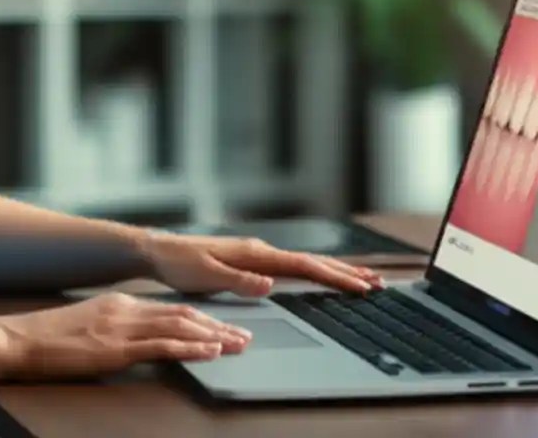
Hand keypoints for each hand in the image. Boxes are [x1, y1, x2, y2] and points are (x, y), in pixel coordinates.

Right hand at [0, 293, 251, 379]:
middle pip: (183, 315)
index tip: (223, 326)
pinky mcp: (116, 349)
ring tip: (237, 344)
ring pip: (180, 328)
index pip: (171, 309)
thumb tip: (134, 341)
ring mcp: (121, 328)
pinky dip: (191, 347)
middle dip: (217, 326)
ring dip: (214, 336)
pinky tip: (210, 351)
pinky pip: (162, 347)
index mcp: (120, 303)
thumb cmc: (47, 339)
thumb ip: (114, 328)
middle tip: (243, 335)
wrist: (19, 339)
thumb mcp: (87, 325)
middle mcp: (126, 310)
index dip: (202, 318)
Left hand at [138, 234, 382, 296]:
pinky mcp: (253, 261)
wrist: (160, 251)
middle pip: (313, 262)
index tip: (359, 286)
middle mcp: (262, 251)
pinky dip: (315, 272)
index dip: (334, 277)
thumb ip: (237, 281)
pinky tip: (321, 277)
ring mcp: (259, 255)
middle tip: (377, 284)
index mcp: (256, 254)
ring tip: (362, 279)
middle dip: (346, 273)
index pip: (304, 266)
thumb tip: (270, 284)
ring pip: (306, 263)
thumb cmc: (179, 263)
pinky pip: (292, 267)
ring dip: (335, 271)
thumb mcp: (205, 275)